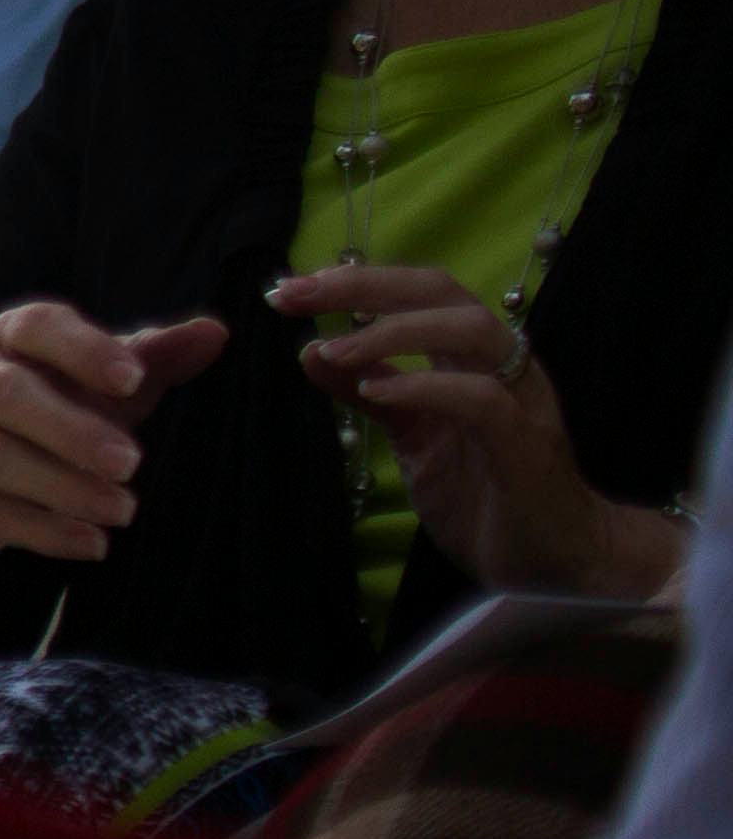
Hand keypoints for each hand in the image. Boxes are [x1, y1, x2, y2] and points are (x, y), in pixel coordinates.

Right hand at [0, 300, 230, 563]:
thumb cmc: (62, 394)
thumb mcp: (106, 372)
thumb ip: (156, 356)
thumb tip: (214, 335)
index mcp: (11, 336)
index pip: (37, 328)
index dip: (82, 350)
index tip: (133, 380)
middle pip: (5, 396)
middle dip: (69, 431)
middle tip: (131, 463)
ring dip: (61, 487)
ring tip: (123, 510)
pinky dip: (43, 532)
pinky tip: (94, 543)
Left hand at [282, 264, 682, 597]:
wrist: (550, 556)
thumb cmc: (484, 491)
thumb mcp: (414, 437)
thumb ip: (372, 394)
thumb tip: (312, 350)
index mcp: (473, 357)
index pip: (420, 293)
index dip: (356, 282)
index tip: (288, 289)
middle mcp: (502, 364)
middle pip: (443, 293)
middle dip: (365, 285)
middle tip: (296, 295)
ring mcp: (521, 400)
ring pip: (472, 330)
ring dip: (395, 331)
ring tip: (333, 349)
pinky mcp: (526, 446)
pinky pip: (481, 400)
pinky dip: (427, 387)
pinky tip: (378, 391)